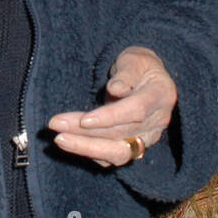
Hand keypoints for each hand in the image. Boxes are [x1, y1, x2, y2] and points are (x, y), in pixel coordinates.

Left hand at [48, 47, 176, 167]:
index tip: (84, 120)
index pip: (136, 110)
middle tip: (56, 125)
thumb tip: (116, 88)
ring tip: (59, 139)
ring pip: (118, 153)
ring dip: (86, 148)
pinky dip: (90, 152)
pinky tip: (70, 143)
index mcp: (161, 95)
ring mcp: (148, 138)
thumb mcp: (134, 59)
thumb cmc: (138, 65)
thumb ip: (126, 73)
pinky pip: (112, 158)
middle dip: (86, 132)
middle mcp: (158, 121)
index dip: (110, 117)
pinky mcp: (135, 149)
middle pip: (121, 133)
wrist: (146, 79)